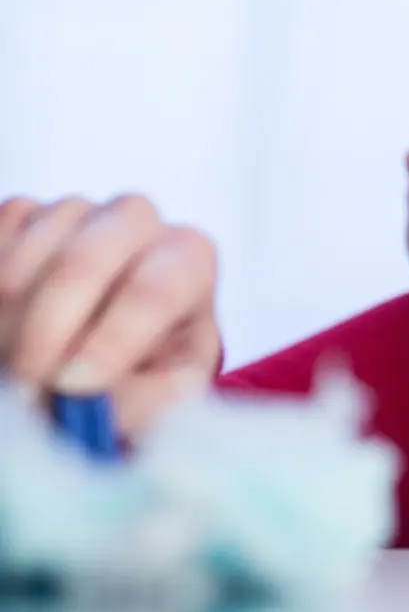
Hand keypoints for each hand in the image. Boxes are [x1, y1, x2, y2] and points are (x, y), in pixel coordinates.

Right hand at [0, 194, 221, 435]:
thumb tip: (98, 399)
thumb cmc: (147, 365)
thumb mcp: (166, 390)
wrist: (104, 348)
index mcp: (187, 257)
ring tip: (20, 366)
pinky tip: (9, 324)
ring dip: (11, 324)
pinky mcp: (21, 214)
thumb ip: (147, 400)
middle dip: (46, 333)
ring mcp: (75, 211)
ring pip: (25, 262)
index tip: (74, 385)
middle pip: (82, 263)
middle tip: (29, 386)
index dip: (113, 340)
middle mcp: (135, 220)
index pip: (155, 289)